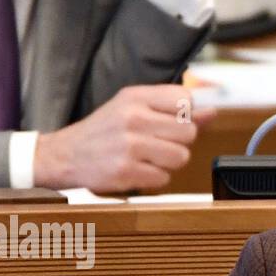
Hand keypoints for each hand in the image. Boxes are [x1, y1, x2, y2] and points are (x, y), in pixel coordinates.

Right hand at [34, 85, 214, 192]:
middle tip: (158, 143)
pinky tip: (137, 169)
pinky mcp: (127, 171)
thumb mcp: (131, 108)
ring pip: (180, 157)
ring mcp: (130, 146)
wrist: (64, 155)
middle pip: (189, 132)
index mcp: (135, 97)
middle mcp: (133, 118)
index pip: (185, 99)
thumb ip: (171, 109)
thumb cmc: (104, 131)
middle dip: (179, 142)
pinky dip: (155, 178)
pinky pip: (164, 178)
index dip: (188, 114)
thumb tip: (211, 111)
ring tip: (148, 157)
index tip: (175, 121)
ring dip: (169, 162)